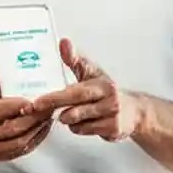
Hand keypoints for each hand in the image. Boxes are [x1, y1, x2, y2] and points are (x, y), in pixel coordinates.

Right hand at [0, 66, 53, 162]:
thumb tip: (13, 65)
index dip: (16, 106)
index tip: (33, 101)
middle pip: (11, 128)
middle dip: (34, 118)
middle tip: (49, 106)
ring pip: (19, 142)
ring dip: (38, 129)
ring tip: (49, 115)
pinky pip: (21, 151)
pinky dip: (36, 139)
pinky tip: (43, 127)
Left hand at [31, 39, 147, 141]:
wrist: (134, 111)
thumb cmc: (107, 91)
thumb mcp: (92, 73)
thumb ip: (75, 59)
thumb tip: (63, 42)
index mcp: (102, 84)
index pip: (76, 91)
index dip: (56, 97)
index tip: (39, 101)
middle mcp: (109, 99)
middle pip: (76, 107)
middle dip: (55, 108)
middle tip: (37, 108)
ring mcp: (112, 116)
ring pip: (78, 122)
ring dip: (68, 119)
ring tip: (67, 112)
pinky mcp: (113, 130)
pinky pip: (85, 131)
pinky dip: (78, 128)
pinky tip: (82, 122)